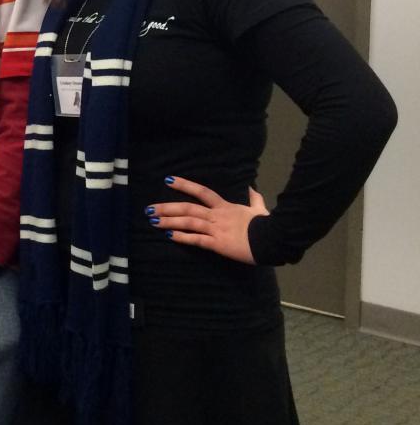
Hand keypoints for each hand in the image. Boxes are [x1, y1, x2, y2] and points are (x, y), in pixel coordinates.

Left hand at [148, 176, 265, 264]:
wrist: (274, 241)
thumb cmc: (266, 226)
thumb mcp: (260, 210)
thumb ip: (254, 198)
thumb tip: (252, 187)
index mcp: (226, 206)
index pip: (202, 191)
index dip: (185, 185)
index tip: (168, 180)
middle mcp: (218, 216)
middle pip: (189, 208)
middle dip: (167, 207)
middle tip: (149, 209)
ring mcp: (217, 229)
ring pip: (189, 222)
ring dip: (170, 222)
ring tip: (153, 221)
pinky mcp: (218, 244)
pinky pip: (197, 240)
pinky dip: (183, 237)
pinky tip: (170, 236)